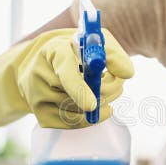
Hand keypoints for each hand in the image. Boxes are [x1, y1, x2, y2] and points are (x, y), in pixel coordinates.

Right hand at [0, 28, 133, 129]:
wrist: (43, 64)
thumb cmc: (75, 50)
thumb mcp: (92, 40)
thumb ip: (112, 52)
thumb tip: (127, 73)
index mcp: (53, 51)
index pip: (65, 72)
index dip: (79, 88)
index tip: (92, 104)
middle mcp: (40, 75)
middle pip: (77, 97)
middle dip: (106, 92)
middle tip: (118, 83)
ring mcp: (38, 98)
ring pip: (80, 112)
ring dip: (102, 103)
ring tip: (102, 87)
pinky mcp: (42, 116)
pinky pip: (74, 124)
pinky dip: (91, 117)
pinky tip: (95, 104)